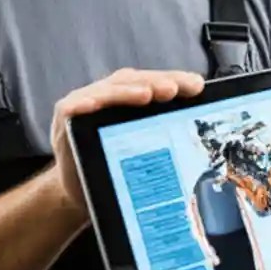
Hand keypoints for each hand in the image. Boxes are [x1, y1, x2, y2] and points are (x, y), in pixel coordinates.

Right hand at [50, 68, 204, 213]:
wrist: (82, 189)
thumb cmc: (117, 164)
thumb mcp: (145, 148)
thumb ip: (165, 133)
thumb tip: (203, 126)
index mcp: (134, 98)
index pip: (157, 82)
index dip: (176, 80)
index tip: (197, 86)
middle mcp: (111, 95)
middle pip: (134, 81)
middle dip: (155, 83)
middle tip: (173, 89)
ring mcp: (87, 103)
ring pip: (108, 90)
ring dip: (126, 92)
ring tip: (145, 94)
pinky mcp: (66, 116)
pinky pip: (73, 107)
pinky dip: (83, 104)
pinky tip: (91, 104)